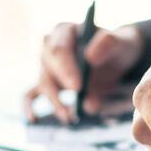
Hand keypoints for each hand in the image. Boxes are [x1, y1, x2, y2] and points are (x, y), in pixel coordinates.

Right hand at [25, 22, 144, 123]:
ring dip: (54, 102)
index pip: (59, 50)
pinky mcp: (48, 83)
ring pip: (43, 84)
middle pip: (47, 68)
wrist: (118, 57)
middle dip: (58, 89)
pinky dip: (30, 106)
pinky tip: (34, 119)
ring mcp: (47, 66)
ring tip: (69, 118)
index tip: (77, 87)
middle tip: (72, 109)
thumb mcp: (121, 41)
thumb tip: (89, 58)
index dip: (65, 69)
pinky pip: (32, 94)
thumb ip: (107, 44)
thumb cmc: (118, 46)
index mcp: (65, 31)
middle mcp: (50, 46)